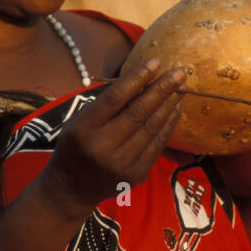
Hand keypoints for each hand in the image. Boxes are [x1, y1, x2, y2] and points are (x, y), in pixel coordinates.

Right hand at [41, 59, 186, 211]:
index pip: (115, 97)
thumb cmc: (76, 145)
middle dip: (162, 89)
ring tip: (180, 88)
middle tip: (179, 72)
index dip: (137, 78)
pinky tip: (175, 111)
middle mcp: (102, 147)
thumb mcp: (79, 120)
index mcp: (83, 128)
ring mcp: (120, 163)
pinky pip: (157, 145)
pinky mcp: (135, 175)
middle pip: (138, 111)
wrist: (70, 188)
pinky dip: (168, 126)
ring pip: (151, 128)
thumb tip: (142, 79)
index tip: (155, 62)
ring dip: (168, 105)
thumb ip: (106, 103)